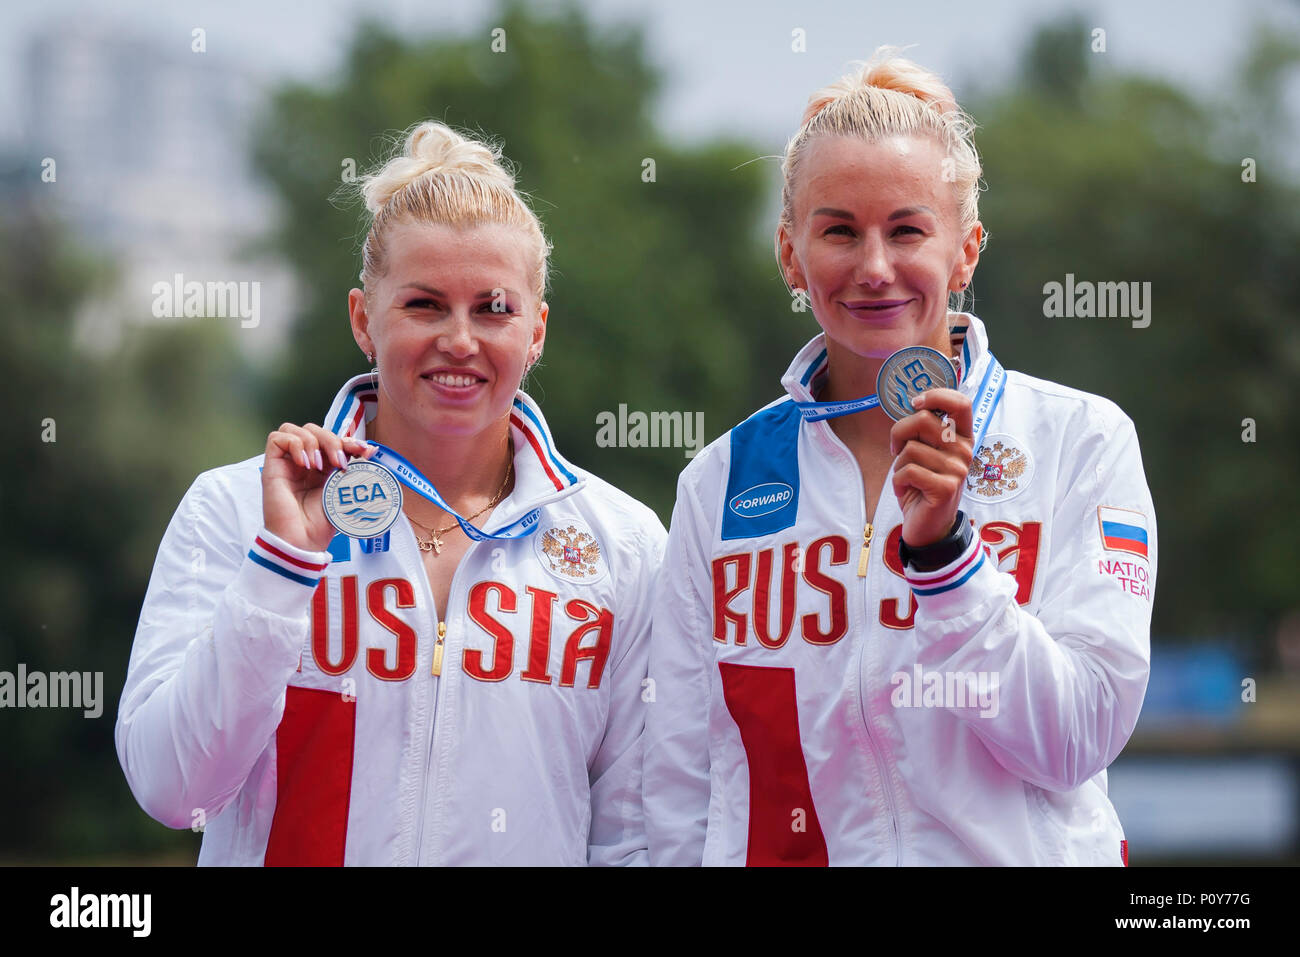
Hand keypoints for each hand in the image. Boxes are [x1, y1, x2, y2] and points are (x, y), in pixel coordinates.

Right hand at [262, 423, 375, 551]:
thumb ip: (356, 470)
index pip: (332, 440)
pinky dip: (294, 445)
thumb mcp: (344, 491)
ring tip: (319, 466)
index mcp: (323, 467)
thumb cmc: (321, 523)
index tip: (364, 450)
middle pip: (314, 430)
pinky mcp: (272, 467)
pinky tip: (304, 464)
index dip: (348, 440)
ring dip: (313, 441)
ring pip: (294, 429)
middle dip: (331, 439)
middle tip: (340, 462)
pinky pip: (276, 438)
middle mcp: (304, 462)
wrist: (303, 541)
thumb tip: (371, 449)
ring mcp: (287, 463)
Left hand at [889, 388, 973, 547]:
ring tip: (907, 478)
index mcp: (962, 438)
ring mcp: (957, 470)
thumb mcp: (925, 453)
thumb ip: (924, 431)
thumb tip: (912, 405)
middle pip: (924, 420)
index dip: (936, 395)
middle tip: (897, 450)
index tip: (916, 403)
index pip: (961, 403)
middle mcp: (964, 451)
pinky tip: (905, 490)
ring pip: (911, 449)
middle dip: (899, 433)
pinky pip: (907, 471)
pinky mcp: (945, 488)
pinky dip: (897, 481)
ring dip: (898, 465)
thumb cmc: (922, 485)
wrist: (928, 526)